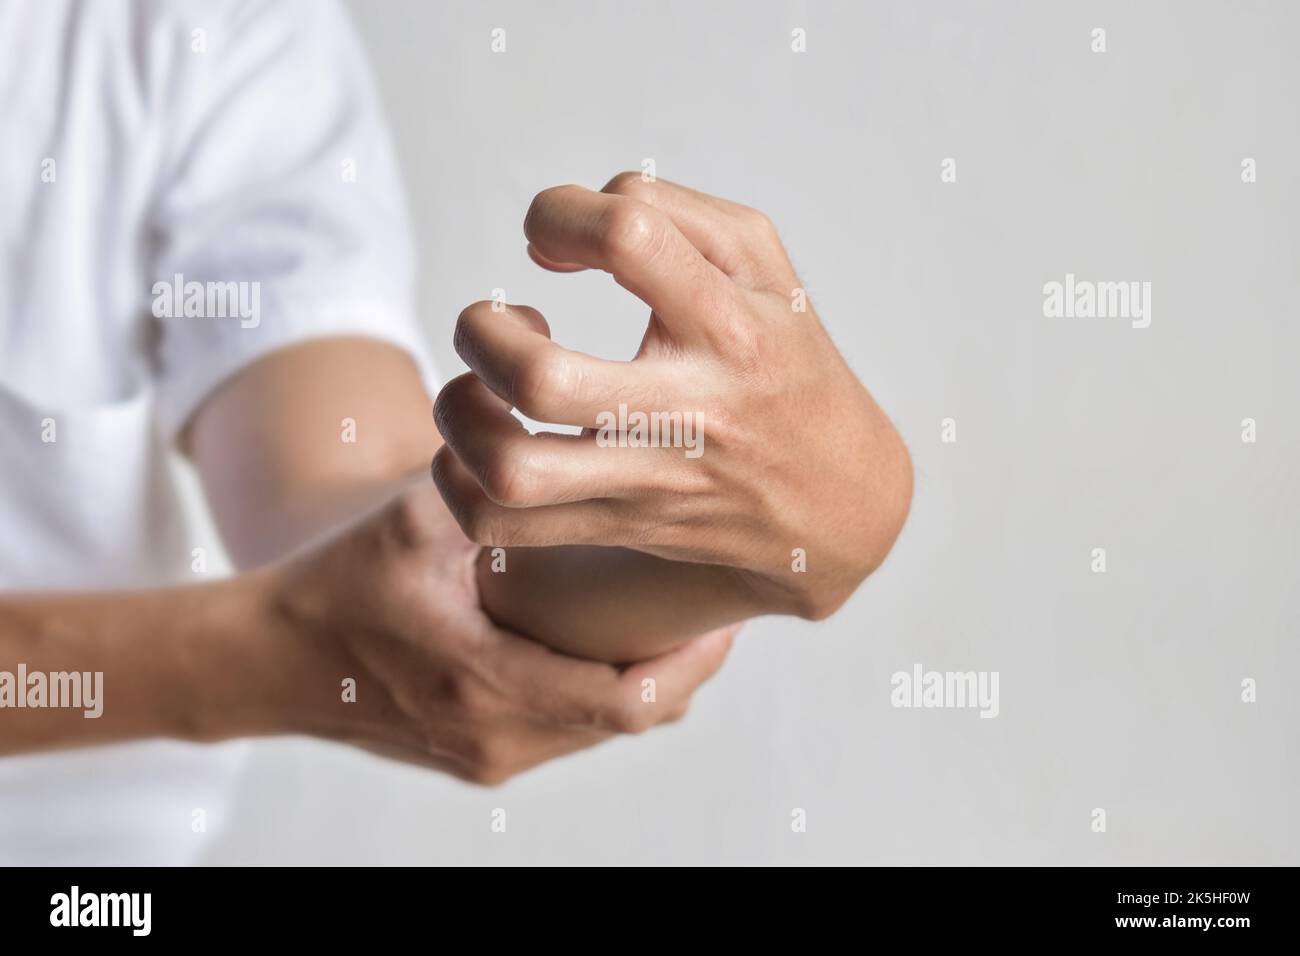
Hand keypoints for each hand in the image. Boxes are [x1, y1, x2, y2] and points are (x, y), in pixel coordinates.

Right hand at [268, 481, 736, 783]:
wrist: (272, 656)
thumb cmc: (340, 581)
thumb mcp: (414, 522)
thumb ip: (488, 484)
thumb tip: (564, 422)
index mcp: (480, 682)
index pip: (623, 698)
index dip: (689, 661)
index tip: (721, 615)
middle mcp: (493, 736)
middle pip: (630, 717)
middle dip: (683, 665)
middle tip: (712, 605)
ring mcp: (488, 756)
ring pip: (604, 729)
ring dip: (650, 680)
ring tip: (678, 618)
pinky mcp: (482, 756)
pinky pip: (573, 732)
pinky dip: (608, 693)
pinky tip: (619, 642)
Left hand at [433, 173, 911, 619]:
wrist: (839, 501)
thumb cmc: (785, 358)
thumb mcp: (763, 263)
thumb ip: (669, 211)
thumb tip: (549, 237)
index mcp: (730, 325)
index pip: (631, 239)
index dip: (561, 215)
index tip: (552, 236)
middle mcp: (689, 408)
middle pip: (542, 379)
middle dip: (482, 333)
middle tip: (494, 321)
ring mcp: (652, 480)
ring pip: (513, 471)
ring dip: (459, 417)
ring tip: (478, 389)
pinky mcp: (623, 526)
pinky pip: (505, 527)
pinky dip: (457, 483)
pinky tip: (477, 446)